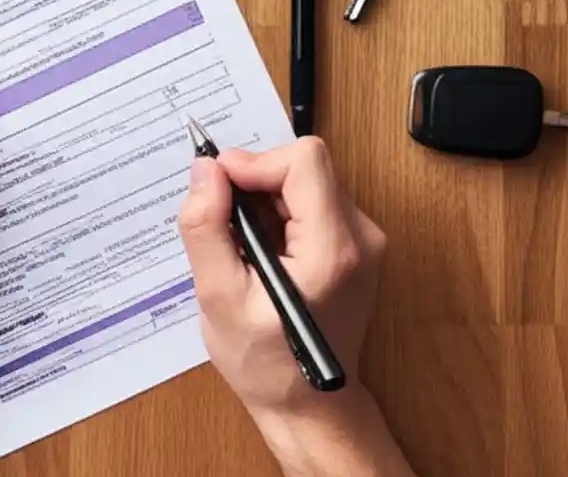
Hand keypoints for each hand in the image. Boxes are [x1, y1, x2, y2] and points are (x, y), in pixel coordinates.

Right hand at [179, 137, 410, 475]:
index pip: (304, 160)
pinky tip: (261, 256)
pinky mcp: (355, 245)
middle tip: (225, 230)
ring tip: (242, 251)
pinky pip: (311, 202)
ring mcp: (363, 240)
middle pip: (303, 168)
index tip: (218, 188)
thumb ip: (207, 228)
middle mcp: (360, 236)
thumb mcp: (219, 297)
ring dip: (263, 202)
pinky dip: (278, 216)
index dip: (254, 163)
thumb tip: (204, 170)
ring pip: (305, 182)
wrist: (310, 406)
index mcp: (333, 249)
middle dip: (254, 186)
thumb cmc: (265, 363)